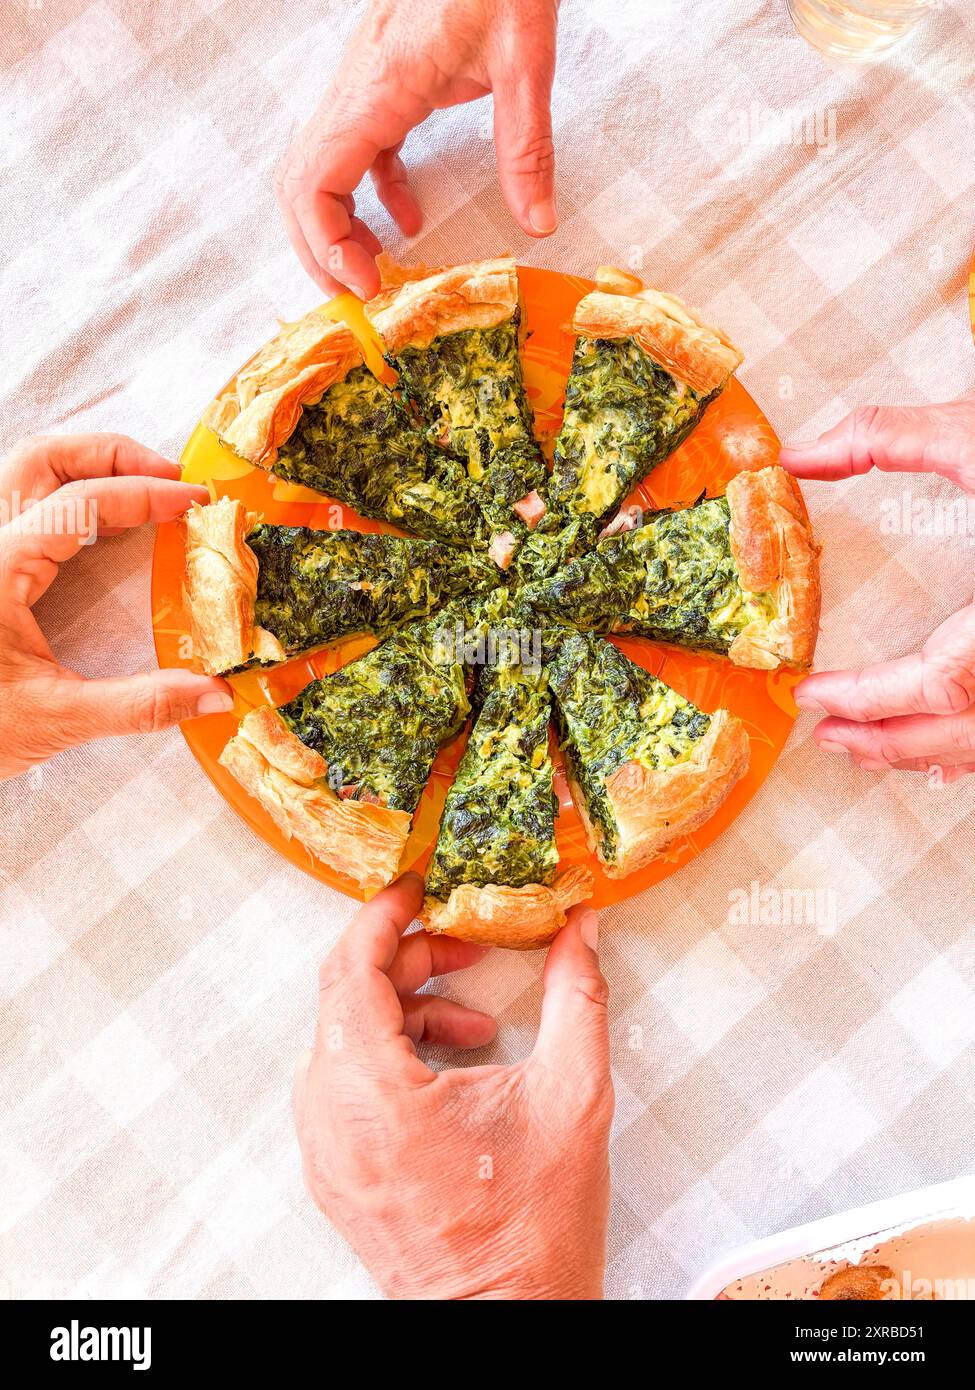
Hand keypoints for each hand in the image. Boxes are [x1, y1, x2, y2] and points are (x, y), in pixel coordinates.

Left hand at [0, 434, 233, 780]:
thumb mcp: (51, 719)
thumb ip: (137, 706)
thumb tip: (213, 695)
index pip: (83, 500)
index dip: (146, 492)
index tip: (195, 501)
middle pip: (43, 457)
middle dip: (112, 454)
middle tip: (168, 476)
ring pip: (24, 473)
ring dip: (84, 467)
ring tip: (139, 488)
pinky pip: (19, 508)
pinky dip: (65, 497)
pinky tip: (100, 526)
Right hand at [276, 0, 559, 297]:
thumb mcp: (525, 58)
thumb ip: (527, 145)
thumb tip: (536, 222)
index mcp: (377, 86)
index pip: (314, 183)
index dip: (327, 247)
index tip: (368, 286)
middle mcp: (356, 84)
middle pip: (299, 183)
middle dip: (317, 250)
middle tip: (356, 300)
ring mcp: (364, 81)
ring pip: (318, 167)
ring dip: (336, 225)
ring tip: (373, 272)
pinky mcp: (384, 79)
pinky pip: (357, 147)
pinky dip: (371, 192)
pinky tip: (407, 220)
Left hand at [293, 873, 611, 1299]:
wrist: (510, 1323)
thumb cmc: (534, 1231)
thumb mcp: (573, 1097)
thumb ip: (578, 995)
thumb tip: (581, 929)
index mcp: (373, 1097)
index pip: (349, 970)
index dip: (381, 915)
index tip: (415, 887)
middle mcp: (331, 1122)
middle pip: (346, 999)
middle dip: (410, 962)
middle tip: (469, 951)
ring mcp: (326, 1153)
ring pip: (344, 1041)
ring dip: (406, 1011)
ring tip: (477, 1025)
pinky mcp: (336, 1174)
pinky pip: (344, 1085)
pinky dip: (391, 1056)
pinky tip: (453, 1068)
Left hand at [780, 399, 974, 779]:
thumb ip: (889, 438)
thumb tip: (801, 455)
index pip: (935, 682)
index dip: (867, 697)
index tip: (811, 692)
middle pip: (962, 732)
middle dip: (886, 741)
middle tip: (827, 735)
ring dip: (927, 754)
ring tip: (869, 748)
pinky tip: (950, 756)